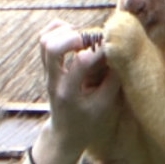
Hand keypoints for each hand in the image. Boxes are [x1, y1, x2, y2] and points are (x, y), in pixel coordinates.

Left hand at [40, 20, 120, 157]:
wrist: (65, 133)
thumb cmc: (88, 122)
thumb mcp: (105, 106)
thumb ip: (113, 80)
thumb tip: (120, 54)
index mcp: (69, 93)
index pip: (81, 61)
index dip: (100, 51)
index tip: (114, 50)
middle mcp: (53, 80)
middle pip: (52, 47)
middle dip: (76, 36)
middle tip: (93, 41)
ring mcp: (47, 72)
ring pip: (45, 40)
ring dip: (67, 32)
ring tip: (85, 39)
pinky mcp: (46, 65)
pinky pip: (44, 38)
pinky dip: (59, 30)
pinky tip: (76, 35)